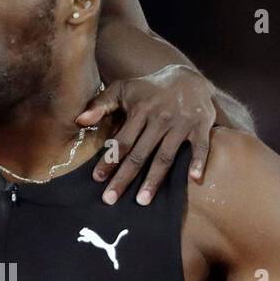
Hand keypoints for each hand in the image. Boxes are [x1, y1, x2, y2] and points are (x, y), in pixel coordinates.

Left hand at [78, 64, 216, 205]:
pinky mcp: (201, 126)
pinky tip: (194, 179)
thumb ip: (101, 104)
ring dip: (154, 180)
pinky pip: (200, 147)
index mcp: (140, 110)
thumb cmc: (150, 89)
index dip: (109, 160)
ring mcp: (181, 123)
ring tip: (142, 201)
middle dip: (124, 177)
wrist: (189, 78)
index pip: (122, 141)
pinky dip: (198, 162)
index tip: (97, 179)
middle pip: (140, 153)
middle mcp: (160, 118)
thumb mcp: (123, 89)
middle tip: (110, 199)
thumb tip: (79, 121)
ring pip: (166, 156)